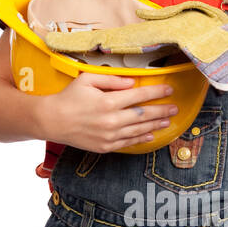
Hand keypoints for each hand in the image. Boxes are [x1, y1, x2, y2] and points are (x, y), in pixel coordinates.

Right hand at [50, 73, 178, 151]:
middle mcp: (111, 120)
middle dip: (162, 110)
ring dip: (155, 125)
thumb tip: (132, 83)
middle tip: (175, 108)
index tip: (169, 89)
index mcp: (108, 101)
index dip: (157, 92)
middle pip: (144, 115)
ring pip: (139, 130)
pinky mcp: (105, 146)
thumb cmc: (69, 97)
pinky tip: (151, 135)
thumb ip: (112, 80)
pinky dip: (141, 139)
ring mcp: (109, 136)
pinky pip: (128, 143)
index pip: (140, 95)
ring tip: (168, 121)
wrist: (52, 120)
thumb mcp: (87, 80)